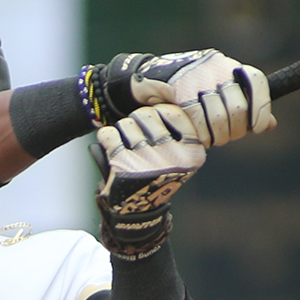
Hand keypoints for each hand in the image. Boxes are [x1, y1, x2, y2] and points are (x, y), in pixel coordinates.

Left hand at [91, 103, 204, 258]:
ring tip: (128, 147)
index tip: (156, 128)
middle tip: (138, 138)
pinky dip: (106, 138)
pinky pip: (108, 134)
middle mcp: (173, 157)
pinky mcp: (123, 166)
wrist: (138, 211)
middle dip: (137, 121)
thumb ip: (177, 127)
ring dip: (122, 131)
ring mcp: (148, 161)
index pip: (172, 112)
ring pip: (127, 123)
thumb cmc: (157, 175)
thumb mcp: (179, 156)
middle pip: (147, 114)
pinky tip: (113, 150)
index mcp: (192, 152)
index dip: (158, 115)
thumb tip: (162, 88)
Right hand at [100, 50, 276, 146]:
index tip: (257, 128)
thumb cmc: (187, 89)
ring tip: (210, 139)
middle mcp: (216, 67)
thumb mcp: (217, 93)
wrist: (147, 77)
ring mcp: (198, 77)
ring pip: (219, 117)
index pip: (256, 81)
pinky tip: (197, 137)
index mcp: (229, 66)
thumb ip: (243, 106)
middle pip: (238, 107)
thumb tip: (269, 125)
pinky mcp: (179, 89)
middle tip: (224, 138)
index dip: (261, 108)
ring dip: (217, 136)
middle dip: (234, 130)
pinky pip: (198, 120)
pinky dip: (200, 135)